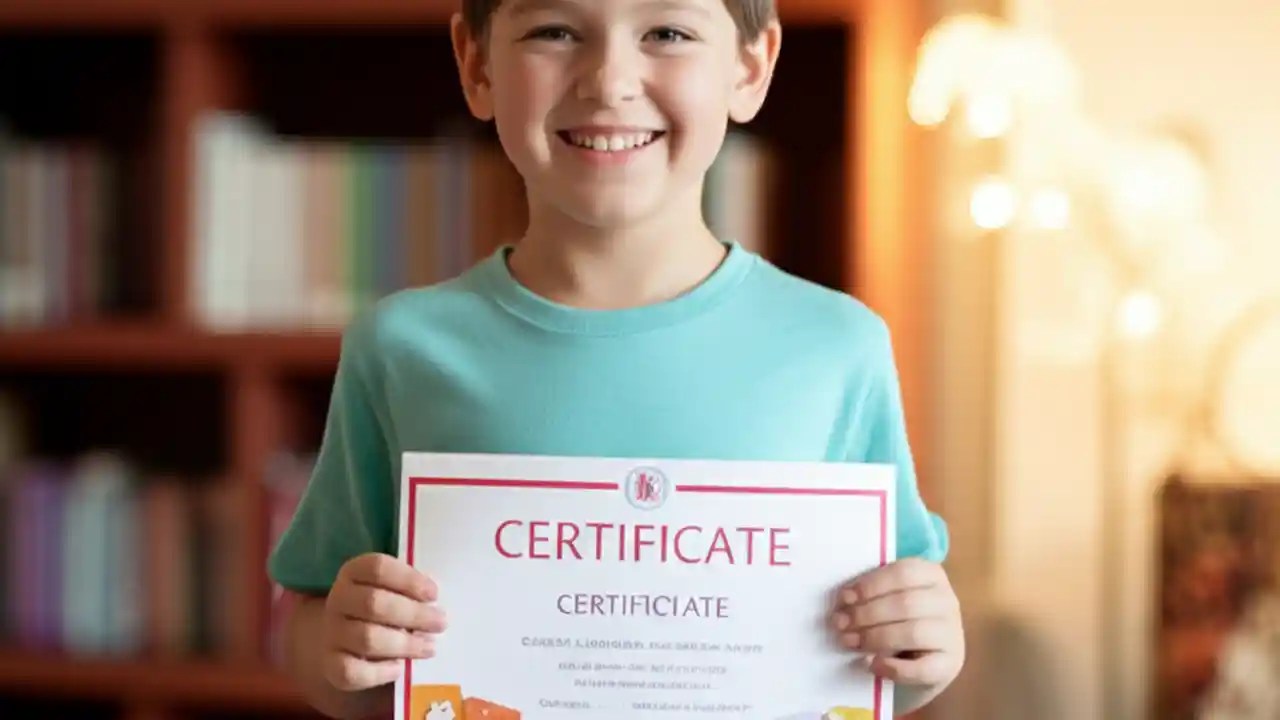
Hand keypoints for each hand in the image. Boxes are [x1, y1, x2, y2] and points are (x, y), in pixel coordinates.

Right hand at [322, 552, 446, 691]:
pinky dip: (380, 671)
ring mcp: (332, 633)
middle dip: (413, 614)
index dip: (408, 580)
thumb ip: (411, 591)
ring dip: (405, 644)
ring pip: (368, 639)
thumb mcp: (394, 589)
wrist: (346, 638)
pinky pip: (353, 672)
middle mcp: (338, 599)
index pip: (377, 568)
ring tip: (429, 647)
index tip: (433, 594)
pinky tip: (399, 667)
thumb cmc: (381, 607)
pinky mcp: (331, 665)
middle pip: (374, 604)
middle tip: (440, 622)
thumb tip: (432, 601)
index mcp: (354, 572)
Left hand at [829, 558, 963, 687]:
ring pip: (913, 633)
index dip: (871, 585)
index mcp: (932, 576)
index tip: (845, 597)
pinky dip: (893, 668)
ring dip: (875, 638)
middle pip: (906, 603)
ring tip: (849, 641)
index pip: (904, 573)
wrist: (924, 658)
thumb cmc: (900, 619)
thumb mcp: (889, 598)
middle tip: (840, 623)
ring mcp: (952, 634)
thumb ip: (872, 594)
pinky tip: (872, 664)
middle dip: (866, 614)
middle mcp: (947, 601)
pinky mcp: (949, 665)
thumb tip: (844, 601)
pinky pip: (922, 669)